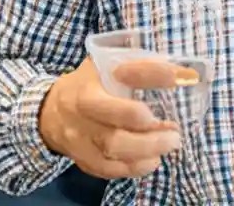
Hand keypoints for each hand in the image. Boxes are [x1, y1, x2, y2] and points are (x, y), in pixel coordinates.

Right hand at [38, 57, 189, 178]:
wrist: (50, 112)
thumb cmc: (89, 84)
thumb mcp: (106, 65)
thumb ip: (138, 65)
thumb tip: (183, 71)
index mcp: (91, 81)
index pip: (126, 75)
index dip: (155, 74)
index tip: (182, 77)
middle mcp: (81, 110)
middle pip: (114, 128)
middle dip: (150, 134)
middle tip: (175, 133)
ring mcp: (79, 138)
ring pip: (112, 151)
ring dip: (147, 151)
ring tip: (169, 144)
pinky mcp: (82, 158)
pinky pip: (108, 169)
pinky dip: (134, 167)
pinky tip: (151, 160)